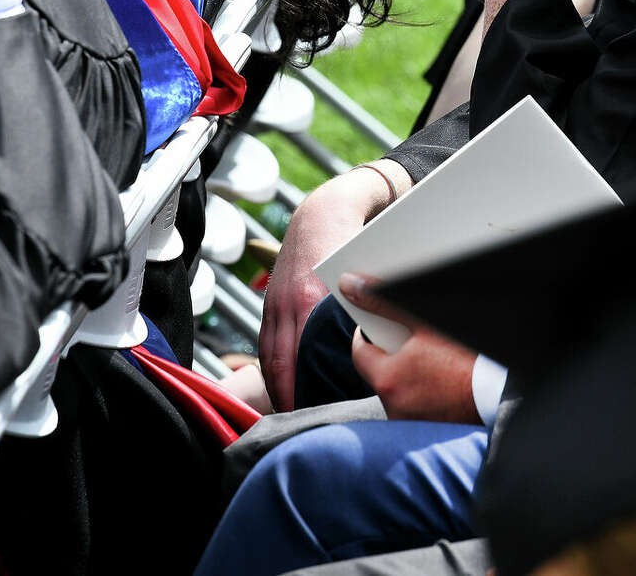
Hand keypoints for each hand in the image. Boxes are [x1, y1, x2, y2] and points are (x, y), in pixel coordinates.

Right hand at [258, 166, 400, 410]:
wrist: (324, 213)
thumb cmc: (350, 247)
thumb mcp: (360, 279)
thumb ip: (361, 313)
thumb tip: (370, 350)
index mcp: (311, 302)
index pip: (302, 358)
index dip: (302, 389)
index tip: (311, 413)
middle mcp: (289, 304)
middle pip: (281, 362)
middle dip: (286, 396)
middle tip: (298, 423)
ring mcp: (276, 302)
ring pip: (269, 354)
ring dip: (274, 385)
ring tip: (287, 411)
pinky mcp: (271, 300)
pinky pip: (265, 341)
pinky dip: (269, 366)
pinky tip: (276, 383)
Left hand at [341, 275, 479, 423]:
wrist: (504, 392)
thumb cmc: (468, 355)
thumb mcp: (425, 321)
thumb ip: (383, 302)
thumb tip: (351, 284)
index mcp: (389, 379)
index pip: (360, 354)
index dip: (366, 335)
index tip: (375, 324)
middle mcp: (395, 407)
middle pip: (380, 374)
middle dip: (390, 356)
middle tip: (409, 340)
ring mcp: (413, 423)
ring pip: (400, 392)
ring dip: (407, 378)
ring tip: (431, 361)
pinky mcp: (430, 433)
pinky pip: (417, 408)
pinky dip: (423, 395)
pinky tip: (442, 383)